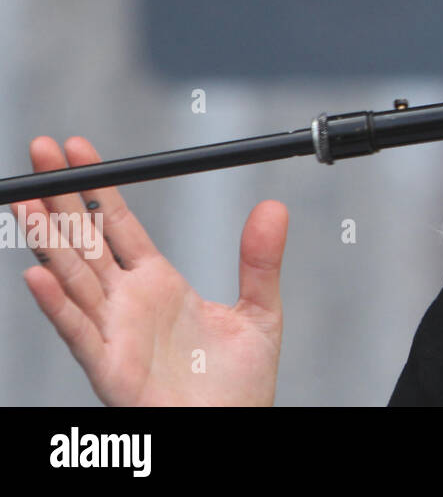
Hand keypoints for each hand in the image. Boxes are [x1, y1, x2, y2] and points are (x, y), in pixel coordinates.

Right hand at [15, 136, 287, 405]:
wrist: (232, 433)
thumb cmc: (239, 386)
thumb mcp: (260, 311)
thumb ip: (260, 260)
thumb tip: (275, 208)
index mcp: (159, 284)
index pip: (118, 225)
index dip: (98, 187)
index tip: (80, 150)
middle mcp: (128, 304)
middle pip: (85, 239)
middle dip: (61, 195)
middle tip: (41, 150)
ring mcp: (114, 333)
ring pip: (71, 276)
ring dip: (47, 238)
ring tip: (26, 199)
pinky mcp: (110, 368)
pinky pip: (78, 332)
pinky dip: (56, 305)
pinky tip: (37, 274)